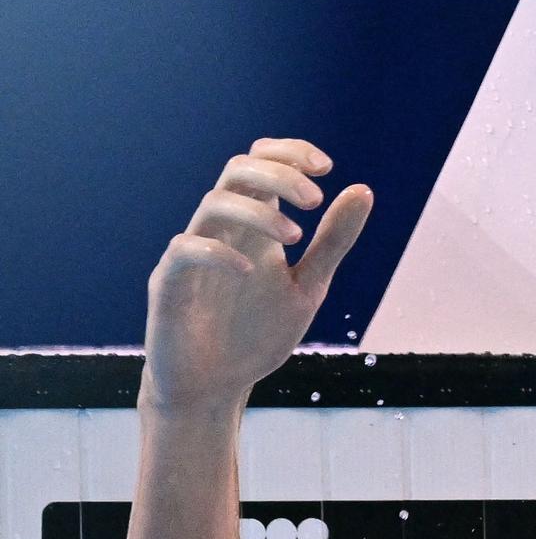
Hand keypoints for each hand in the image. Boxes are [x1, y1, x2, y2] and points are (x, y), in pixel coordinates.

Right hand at [141, 138, 372, 416]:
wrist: (216, 385)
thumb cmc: (257, 333)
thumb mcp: (309, 285)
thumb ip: (333, 241)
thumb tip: (362, 190)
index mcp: (253, 225)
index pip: (262, 164)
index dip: (290, 153)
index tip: (327, 166)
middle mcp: (222, 230)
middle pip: (237, 171)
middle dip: (278, 174)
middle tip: (315, 198)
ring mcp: (192, 253)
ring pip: (213, 204)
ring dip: (258, 212)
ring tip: (297, 235)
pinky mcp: (168, 283)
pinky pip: (185, 251)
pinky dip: (218, 254)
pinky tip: (252, 272)